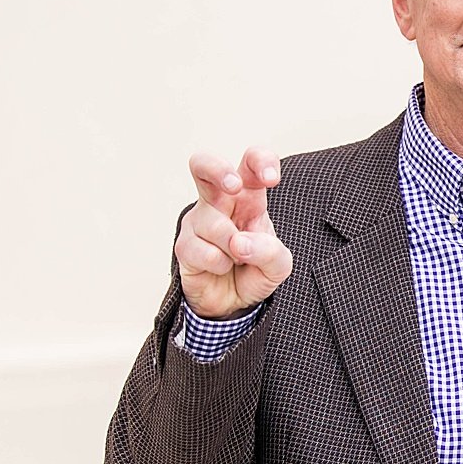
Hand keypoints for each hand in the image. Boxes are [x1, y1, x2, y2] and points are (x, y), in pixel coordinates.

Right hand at [173, 146, 292, 319]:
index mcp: (249, 196)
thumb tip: (240, 243)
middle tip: (234, 187)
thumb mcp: (278, 265)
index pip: (251, 164)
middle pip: (203, 165)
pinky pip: (203, 251)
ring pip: (215, 225)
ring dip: (234, 248)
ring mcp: (198, 221)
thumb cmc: (256, 269)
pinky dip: (220, 264)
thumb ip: (270, 252)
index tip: (272, 179)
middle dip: (217, 170)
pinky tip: (222, 268)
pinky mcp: (184, 245)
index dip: (260, 162)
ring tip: (238, 258)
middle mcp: (219, 202)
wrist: (233, 301)